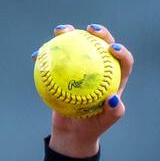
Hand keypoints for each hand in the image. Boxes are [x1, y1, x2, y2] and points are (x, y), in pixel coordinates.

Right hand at [35, 23, 133, 157]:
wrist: (74, 131)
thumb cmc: (93, 126)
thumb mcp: (105, 122)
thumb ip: (113, 112)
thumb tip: (113, 98)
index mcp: (114, 78)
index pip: (123, 61)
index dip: (122, 52)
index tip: (112, 49)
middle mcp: (100, 68)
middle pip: (102, 44)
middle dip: (99, 32)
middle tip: (90, 29)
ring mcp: (82, 67)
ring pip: (78, 44)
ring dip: (68, 32)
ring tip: (59, 31)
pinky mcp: (65, 69)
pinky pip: (55, 58)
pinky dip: (45, 54)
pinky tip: (36, 55)